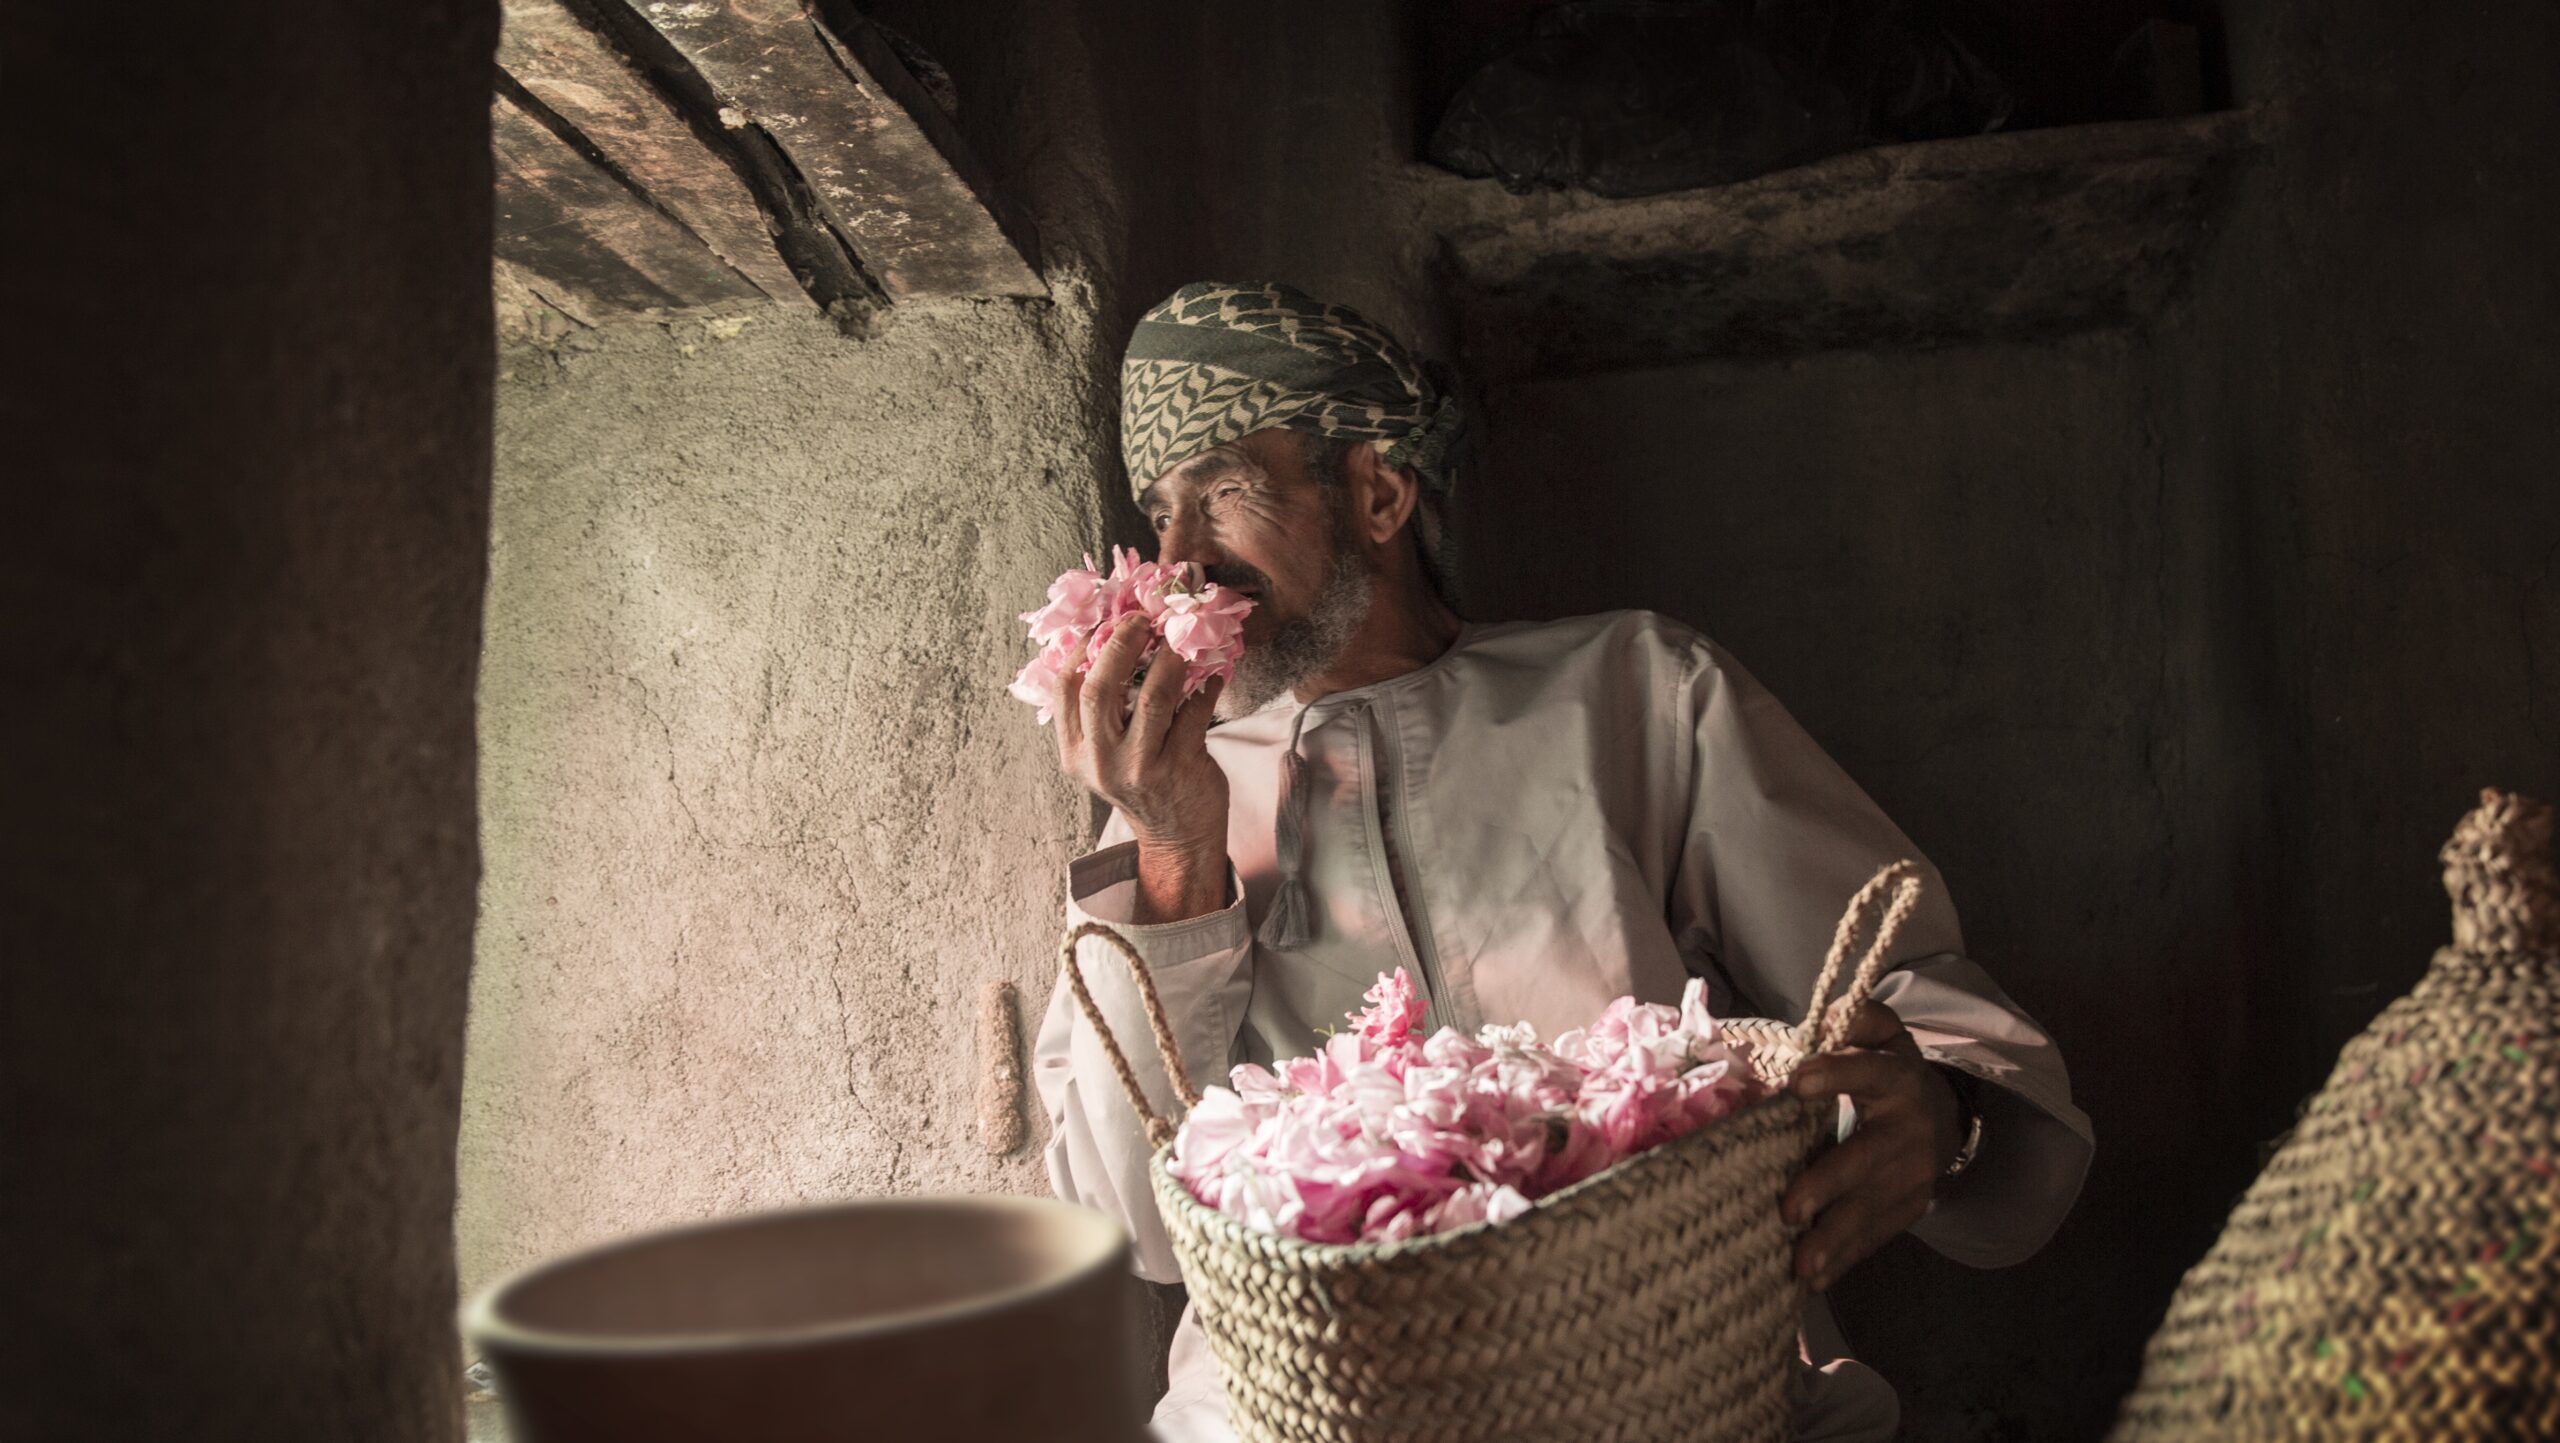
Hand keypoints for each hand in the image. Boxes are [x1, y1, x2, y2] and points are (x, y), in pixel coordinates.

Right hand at [1054, 613, 1228, 920]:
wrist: (1176, 837)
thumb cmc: (1139, 783)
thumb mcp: (1104, 756)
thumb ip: (1100, 713)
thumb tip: (1109, 642)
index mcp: (1075, 753)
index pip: (1065, 690)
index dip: (1081, 648)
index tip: (1103, 622)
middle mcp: (1102, 762)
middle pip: (1100, 689)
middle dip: (1121, 644)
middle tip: (1142, 620)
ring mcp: (1141, 766)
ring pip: (1153, 697)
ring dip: (1169, 659)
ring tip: (1180, 639)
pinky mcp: (1181, 767)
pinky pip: (1194, 713)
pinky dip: (1206, 687)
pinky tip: (1213, 675)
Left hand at [1780, 1000, 1963, 1290]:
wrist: (1946, 1117)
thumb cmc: (1890, 1073)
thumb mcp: (1885, 1037)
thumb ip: (1861, 1022)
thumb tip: (1833, 1015)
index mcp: (1897, 1078)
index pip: (1870, 1071)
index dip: (1838, 1075)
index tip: (1797, 1082)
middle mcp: (1909, 1129)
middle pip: (1868, 1157)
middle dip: (1829, 1184)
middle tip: (1789, 1208)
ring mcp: (1912, 1176)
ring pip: (1872, 1209)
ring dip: (1834, 1239)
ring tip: (1800, 1263)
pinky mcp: (1908, 1210)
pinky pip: (1875, 1236)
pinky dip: (1844, 1259)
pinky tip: (1814, 1279)